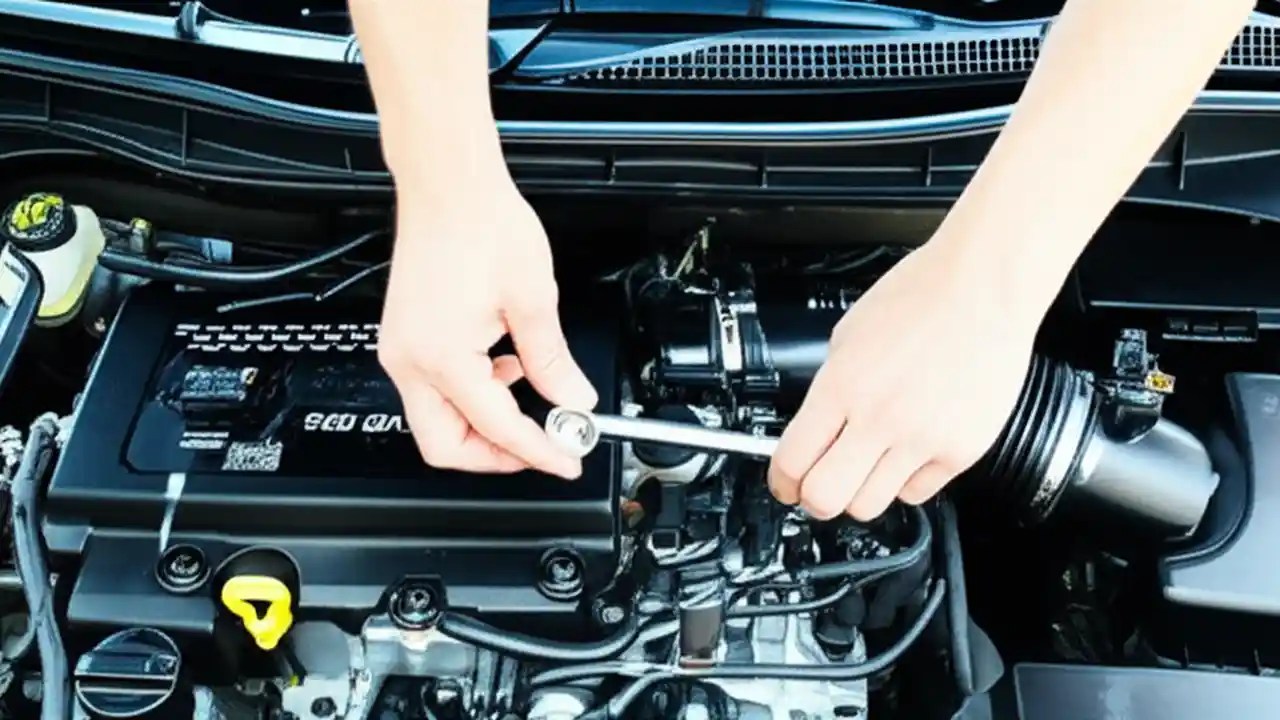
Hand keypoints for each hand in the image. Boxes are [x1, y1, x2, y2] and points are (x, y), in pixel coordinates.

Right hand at [378, 167, 596, 478]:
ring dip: (482, 424)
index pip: (497, 428)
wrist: (448, 186)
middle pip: (444, 446)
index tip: (567, 459)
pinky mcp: (404, 336)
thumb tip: (572, 398)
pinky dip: (468, 396)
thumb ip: (553, 361)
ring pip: (435, 422)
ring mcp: (401, 349)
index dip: (538, 451)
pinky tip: (502, 371)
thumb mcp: (534, 300)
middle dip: (494, 456)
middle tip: (541, 446)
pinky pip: (432, 389)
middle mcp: (410, 360)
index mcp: (442, 357)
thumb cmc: (481, 226)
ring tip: (528, 401)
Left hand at [767, 238, 1043, 519]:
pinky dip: (904, 481)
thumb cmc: (921, 297)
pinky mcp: (961, 450)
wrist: (984, 286)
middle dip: (813, 498)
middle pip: (825, 499)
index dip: (781, 482)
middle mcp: (880, 417)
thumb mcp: (848, 335)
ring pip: (869, 506)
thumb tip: (813, 429)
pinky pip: (917, 491)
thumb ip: (829, 388)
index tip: (785, 484)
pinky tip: (905, 453)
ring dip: (858, 493)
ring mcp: (923, 438)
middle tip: (818, 484)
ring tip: (864, 467)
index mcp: (842, 385)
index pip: (792, 462)